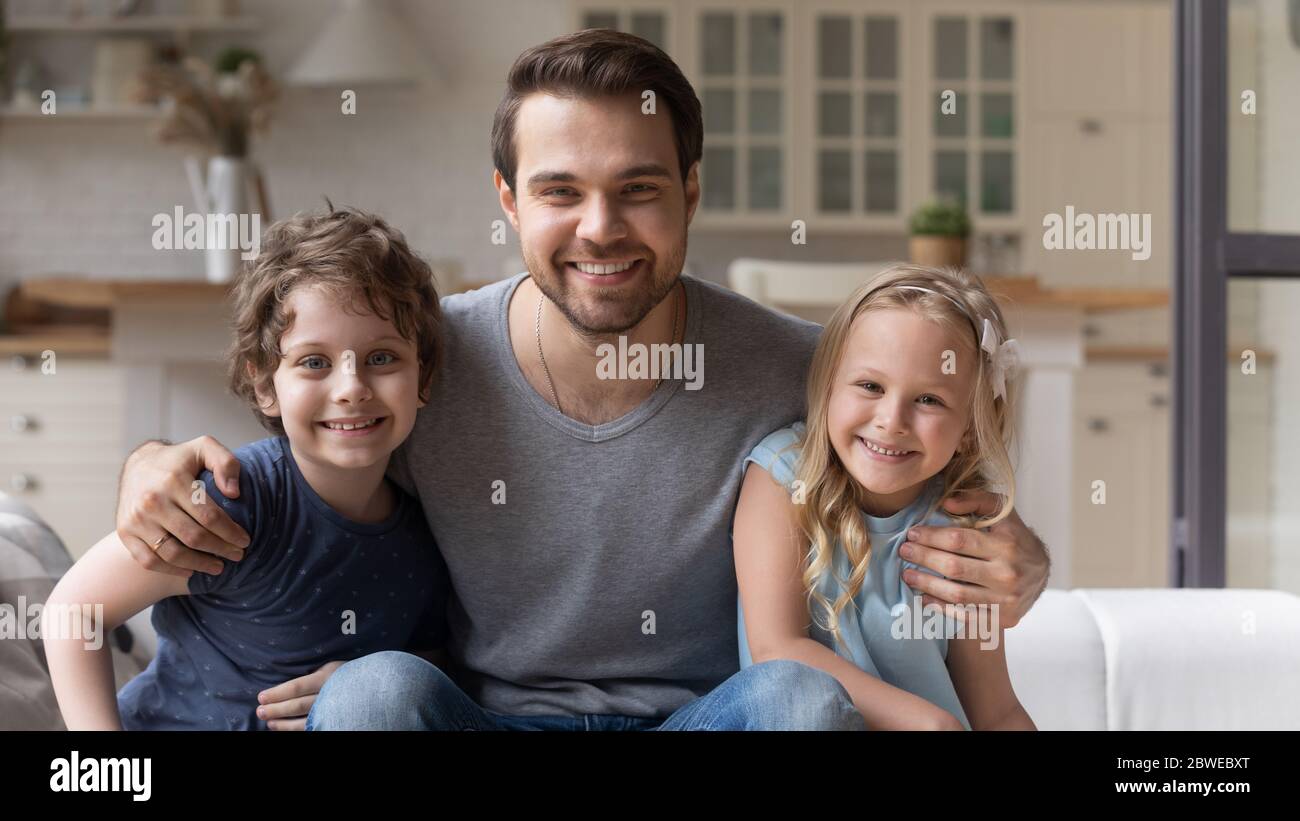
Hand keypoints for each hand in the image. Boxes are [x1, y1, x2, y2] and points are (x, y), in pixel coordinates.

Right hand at [115, 436, 249, 577]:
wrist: (138, 465)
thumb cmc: (179, 460)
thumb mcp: (204, 448)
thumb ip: (225, 463)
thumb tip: (234, 493)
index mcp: (173, 481)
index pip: (209, 516)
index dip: (231, 532)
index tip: (245, 540)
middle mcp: (151, 501)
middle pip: (193, 537)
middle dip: (221, 549)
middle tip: (238, 554)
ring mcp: (136, 519)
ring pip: (172, 553)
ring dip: (200, 564)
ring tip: (219, 567)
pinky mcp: (125, 532)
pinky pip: (149, 560)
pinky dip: (172, 571)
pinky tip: (191, 571)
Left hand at [257, 661, 345, 730]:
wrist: (371, 685)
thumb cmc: (346, 672)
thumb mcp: (330, 665)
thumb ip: (312, 672)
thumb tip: (282, 679)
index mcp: (326, 676)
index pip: (297, 687)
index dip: (277, 693)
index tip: (261, 697)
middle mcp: (329, 694)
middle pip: (298, 705)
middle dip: (276, 709)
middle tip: (260, 711)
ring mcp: (333, 709)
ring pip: (304, 721)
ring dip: (284, 723)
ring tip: (269, 723)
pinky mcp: (335, 720)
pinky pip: (313, 727)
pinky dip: (296, 729)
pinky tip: (285, 728)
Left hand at [899, 490, 1048, 628]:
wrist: (1041, 574)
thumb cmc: (1015, 538)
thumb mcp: (1003, 513)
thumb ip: (978, 500)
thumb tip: (947, 503)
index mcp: (1007, 545)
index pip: (959, 540)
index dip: (931, 537)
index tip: (912, 533)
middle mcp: (1007, 574)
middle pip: (954, 568)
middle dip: (923, 558)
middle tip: (904, 552)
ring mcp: (1005, 599)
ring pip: (956, 594)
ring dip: (927, 584)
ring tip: (908, 575)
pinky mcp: (1002, 618)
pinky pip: (965, 615)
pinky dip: (941, 607)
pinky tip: (924, 598)